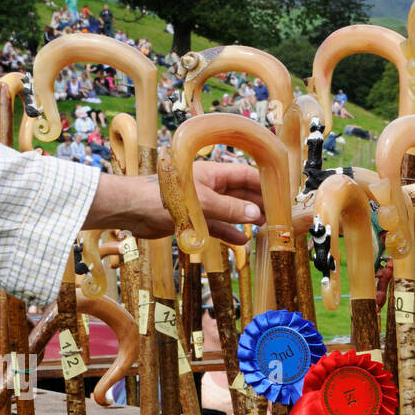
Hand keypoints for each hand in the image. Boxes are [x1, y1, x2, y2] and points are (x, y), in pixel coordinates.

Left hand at [83, 161, 264, 245]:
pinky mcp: (193, 219)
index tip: (283, 194)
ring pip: (230, 211)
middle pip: (241, 194)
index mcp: (213, 173)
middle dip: (259, 204)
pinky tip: (242, 241)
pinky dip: (229, 233)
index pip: (246, 175)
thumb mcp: (201, 204)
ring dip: (246, 220)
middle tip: (279, 216)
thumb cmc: (162, 197)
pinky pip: (217, 226)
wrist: (131, 209)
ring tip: (265, 229)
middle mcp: (210, 186)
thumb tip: (257, 216)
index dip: (265, 184)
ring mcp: (202, 203)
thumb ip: (230, 210)